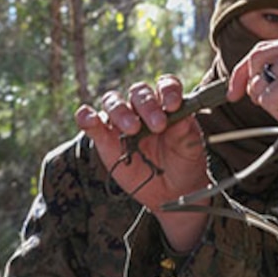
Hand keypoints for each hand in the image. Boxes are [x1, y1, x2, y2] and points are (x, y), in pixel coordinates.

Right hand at [77, 75, 210, 250]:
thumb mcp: (190, 147)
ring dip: (121, 111)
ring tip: (132, 130)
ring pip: (113, 102)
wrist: (172, 191)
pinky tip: (89, 119)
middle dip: (148, 106)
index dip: (168, 90)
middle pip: (138, 93)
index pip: (165, 85)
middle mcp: (143, 108)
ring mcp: (122, 122)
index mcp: (167, 104)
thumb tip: (181, 115)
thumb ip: (185, 130)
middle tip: (158, 125)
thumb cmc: (184, 162)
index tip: (174, 104)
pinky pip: (92, 123)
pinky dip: (86, 117)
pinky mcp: (105, 140)